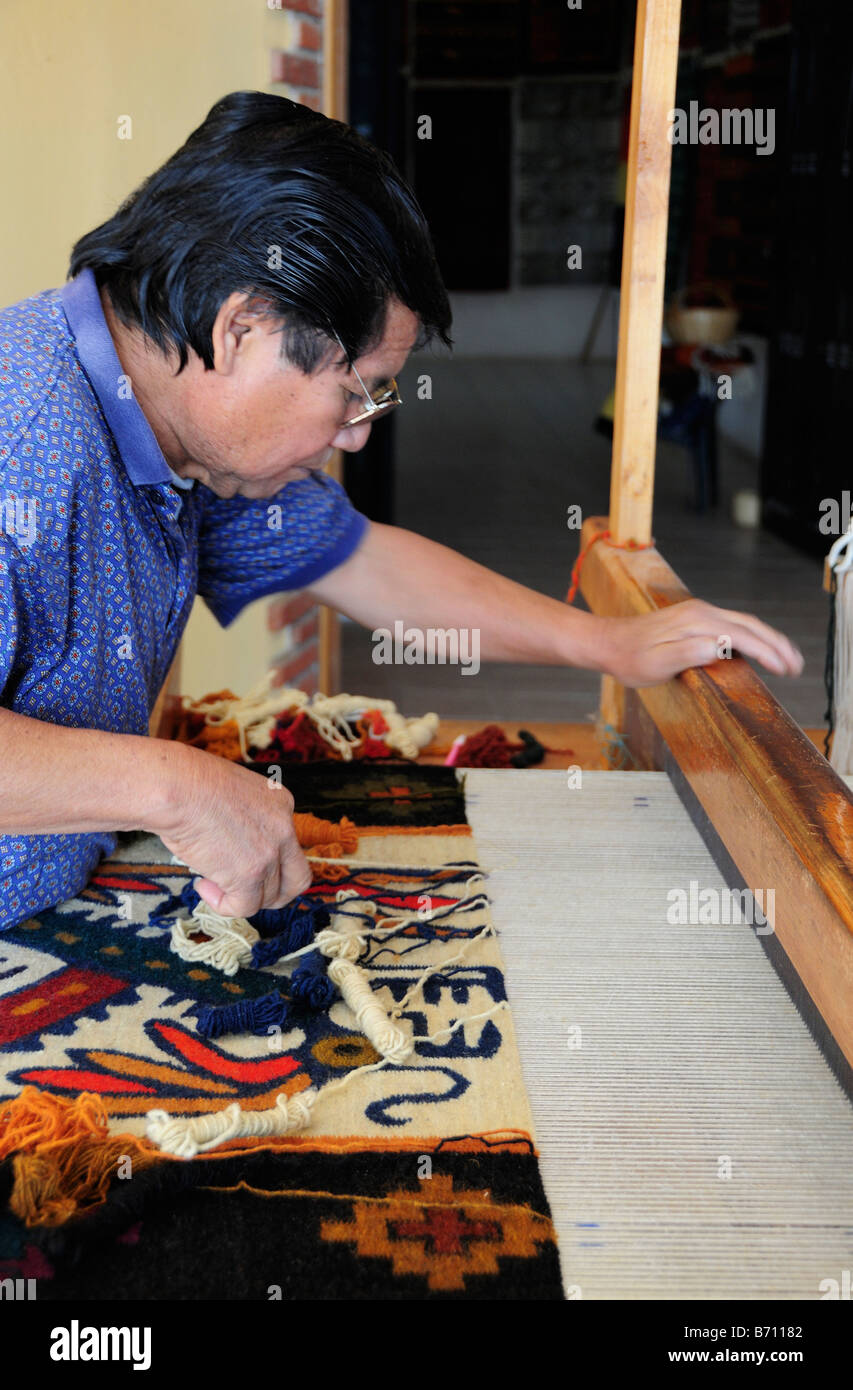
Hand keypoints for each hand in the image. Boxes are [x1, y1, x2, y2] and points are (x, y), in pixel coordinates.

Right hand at [150, 742, 311, 916]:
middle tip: (241, 890)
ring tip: (207, 880)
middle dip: (272, 893)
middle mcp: (285, 829)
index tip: (236, 860)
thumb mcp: (232, 792)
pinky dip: (223, 905)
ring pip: (269, 897)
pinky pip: (244, 907)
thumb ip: (244, 819)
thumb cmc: (188, 783)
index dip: (265, 861)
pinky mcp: (250, 875)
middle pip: (296, 879)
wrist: (176, 786)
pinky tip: (203, 885)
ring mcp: (270, 853)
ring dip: (239, 896)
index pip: (288, 846)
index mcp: (281, 804)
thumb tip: (233, 847)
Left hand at [598, 599, 803, 688]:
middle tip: (796, 665)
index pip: (743, 636)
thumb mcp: (657, 664)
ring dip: (768, 639)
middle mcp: (701, 612)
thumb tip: (720, 647)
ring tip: (786, 658)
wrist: (607, 642)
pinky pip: (732, 623)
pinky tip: (757, 648)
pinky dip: (752, 635)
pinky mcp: (694, 617)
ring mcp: (698, 612)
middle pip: (751, 625)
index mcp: (697, 623)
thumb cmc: (630, 659)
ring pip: (744, 622)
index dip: (768, 653)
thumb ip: (689, 654)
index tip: (786, 669)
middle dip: (777, 645)